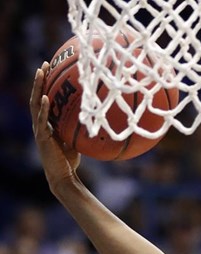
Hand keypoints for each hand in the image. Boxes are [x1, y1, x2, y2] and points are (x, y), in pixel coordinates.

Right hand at [30, 63, 80, 187]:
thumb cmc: (69, 160)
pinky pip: (41, 119)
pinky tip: (46, 97)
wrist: (62, 176)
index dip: (46, 84)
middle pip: (37, 96)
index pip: (44, 98)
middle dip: (40, 79)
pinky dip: (43, 108)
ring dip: (38, 87)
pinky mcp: (41, 137)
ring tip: (41, 73)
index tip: (51, 69)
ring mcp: (38, 129)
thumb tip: (97, 117)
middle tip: (45, 63)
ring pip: (36, 103)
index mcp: (46, 122)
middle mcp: (40, 122)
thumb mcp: (75, 138)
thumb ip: (79, 127)